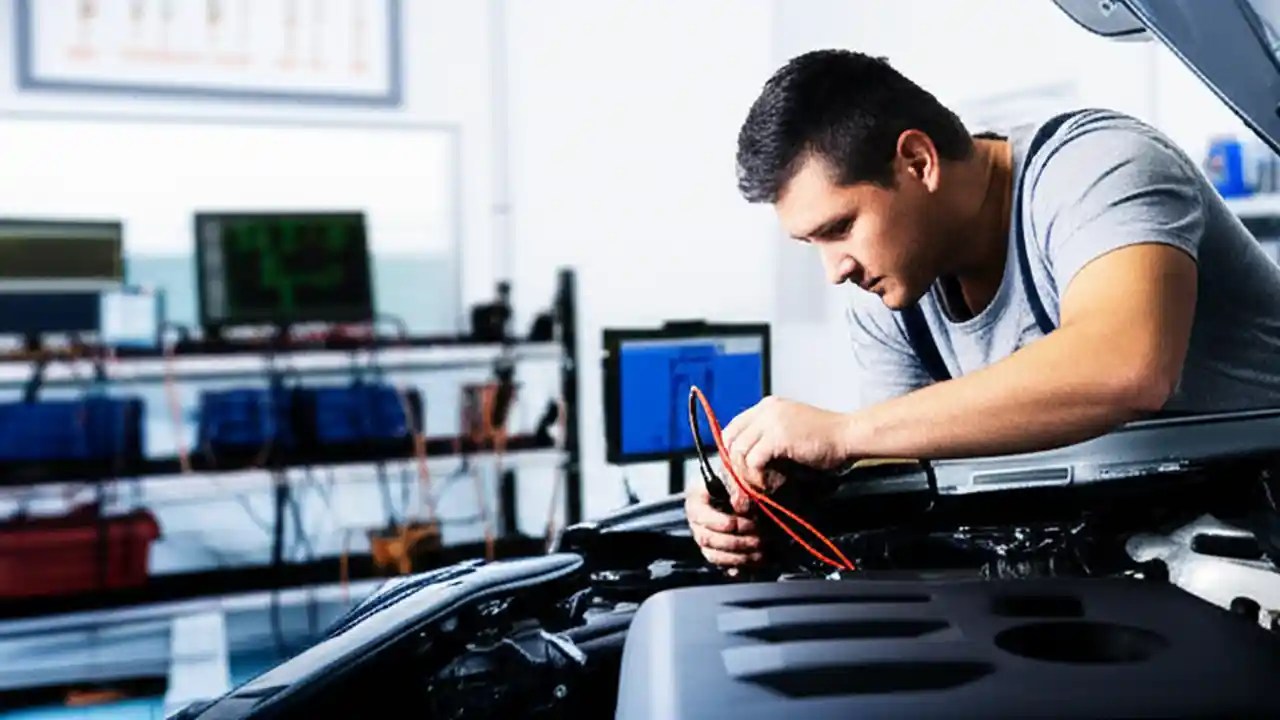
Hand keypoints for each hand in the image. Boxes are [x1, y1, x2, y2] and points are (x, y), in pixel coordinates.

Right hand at [685, 482, 761, 568]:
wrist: (749, 494)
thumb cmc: (742, 483)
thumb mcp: (739, 480)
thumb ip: (739, 489)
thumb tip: (741, 506)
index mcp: (697, 500)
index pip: (698, 514)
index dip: (717, 522)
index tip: (734, 524)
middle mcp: (698, 523)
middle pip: (706, 538)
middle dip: (734, 542)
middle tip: (758, 539)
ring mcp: (707, 540)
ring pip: (714, 556)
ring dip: (739, 557)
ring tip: (762, 553)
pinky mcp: (719, 554)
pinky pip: (725, 567)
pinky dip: (740, 567)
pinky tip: (755, 562)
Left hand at [722, 396, 854, 493]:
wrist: (847, 435)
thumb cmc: (824, 438)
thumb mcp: (789, 431)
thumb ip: (768, 439)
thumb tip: (746, 463)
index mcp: (767, 407)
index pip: (732, 427)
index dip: (730, 451)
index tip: (739, 470)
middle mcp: (765, 410)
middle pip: (730, 439)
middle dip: (734, 465)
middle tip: (744, 484)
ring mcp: (771, 421)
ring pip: (738, 451)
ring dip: (746, 474)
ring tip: (760, 485)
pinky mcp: (778, 436)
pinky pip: (753, 460)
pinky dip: (757, 476)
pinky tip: (770, 483)